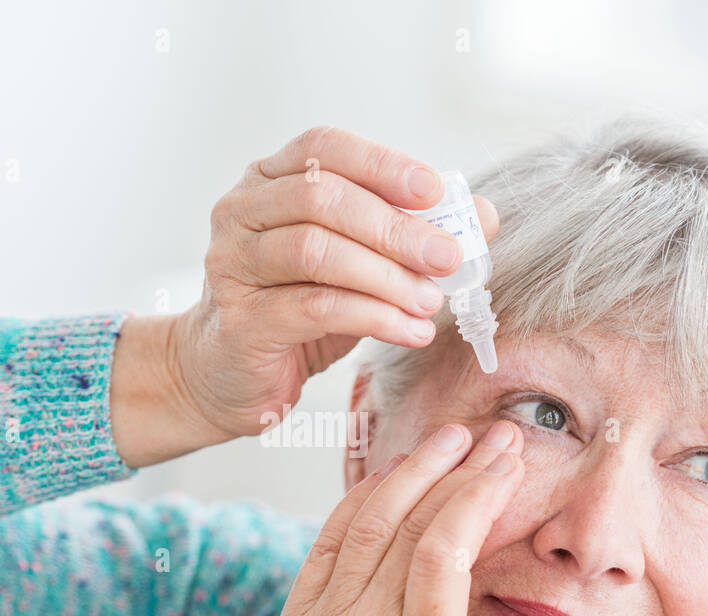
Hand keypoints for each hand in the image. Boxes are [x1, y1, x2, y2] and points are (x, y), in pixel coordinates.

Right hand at [172, 125, 499, 444]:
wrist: (225, 374)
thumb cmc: (293, 310)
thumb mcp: (355, 265)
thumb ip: (409, 234)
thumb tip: (481, 217)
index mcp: (267, 181)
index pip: (324, 149)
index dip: (383, 165)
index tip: (436, 192)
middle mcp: (240, 213)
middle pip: (323, 199)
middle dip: (396, 227)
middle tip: (447, 258)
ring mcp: (233, 264)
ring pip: (317, 251)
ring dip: (387, 276)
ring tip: (430, 302)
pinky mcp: (241, 320)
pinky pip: (314, 308)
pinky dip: (373, 318)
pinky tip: (410, 331)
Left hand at [228, 421, 588, 615]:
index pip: (444, 552)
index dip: (477, 494)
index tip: (507, 460)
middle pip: (408, 524)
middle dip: (455, 469)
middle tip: (492, 435)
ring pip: (362, 525)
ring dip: (406, 473)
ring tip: (447, 440)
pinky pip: (324, 548)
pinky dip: (356, 505)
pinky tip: (386, 481)